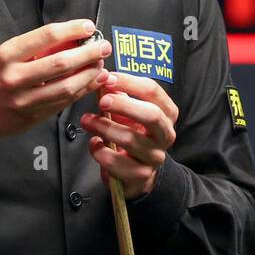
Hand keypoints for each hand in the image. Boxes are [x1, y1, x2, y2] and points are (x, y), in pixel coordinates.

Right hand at [0, 19, 111, 162]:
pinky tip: (91, 82)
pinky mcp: (32, 117)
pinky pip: (63, 103)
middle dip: (88, 53)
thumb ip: (32, 49)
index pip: (46, 36)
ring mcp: (24, 100)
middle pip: (61, 63)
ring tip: (100, 65)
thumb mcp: (1, 56)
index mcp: (6, 56)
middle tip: (102, 46)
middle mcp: (15, 78)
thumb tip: (68, 39)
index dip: (72, 29)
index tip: (87, 26)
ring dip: (89, 74)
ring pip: (66, 86)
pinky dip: (81, 91)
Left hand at [81, 71, 177, 199]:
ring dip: (104, 127)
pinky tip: (94, 144)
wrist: (137, 172)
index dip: (128, 82)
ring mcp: (155, 156)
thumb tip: (103, 80)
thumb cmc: (131, 134)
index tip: (108, 78)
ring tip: (87, 121)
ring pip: (130, 139)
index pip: (152, 91)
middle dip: (124, 105)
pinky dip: (100, 152)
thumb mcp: (128, 113)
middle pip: (151, 115)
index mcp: (166, 113)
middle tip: (101, 100)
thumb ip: (118, 96)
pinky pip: (117, 163)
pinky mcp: (141, 175)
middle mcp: (166, 134)